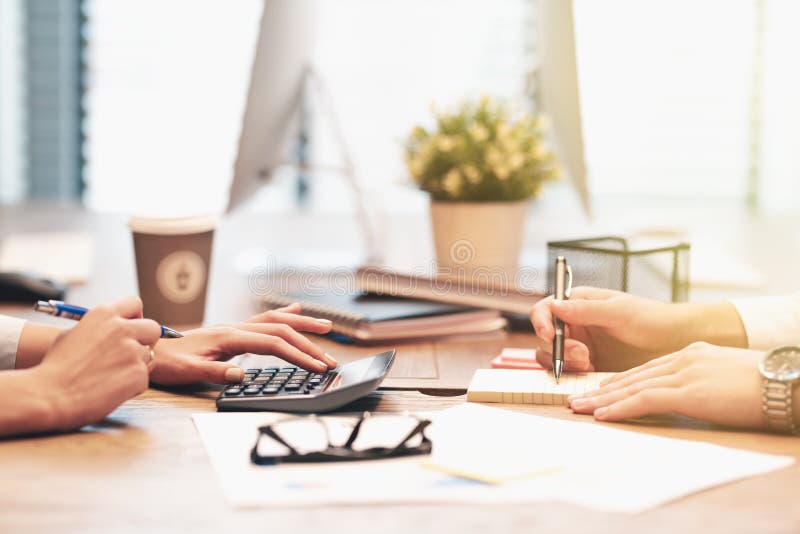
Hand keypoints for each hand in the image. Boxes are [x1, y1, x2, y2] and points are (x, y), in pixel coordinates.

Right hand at [32, 296, 160, 430]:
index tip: (131, 328)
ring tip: (109, 376)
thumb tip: (116, 327)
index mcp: (104, 314)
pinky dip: (132, 385)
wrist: (50, 395)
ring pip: (148, 356)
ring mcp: (133, 351)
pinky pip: (144, 377)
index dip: (135, 317)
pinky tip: (110, 389)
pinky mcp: (139, 374)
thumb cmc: (56, 367)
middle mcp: (122, 328)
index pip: (135, 304)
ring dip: (135, 365)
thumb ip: (99, 328)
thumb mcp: (73, 334)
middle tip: (130, 354)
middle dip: (145, 340)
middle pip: (153, 329)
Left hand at [149, 303, 336, 385]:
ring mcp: (234, 328)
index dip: (299, 355)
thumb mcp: (188, 373)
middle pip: (281, 331)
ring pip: (276, 321)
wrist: (147, 352)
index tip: (318, 367)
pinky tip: (295, 311)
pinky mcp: (231, 331)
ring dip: (302, 324)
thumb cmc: (165, 364)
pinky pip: (264, 319)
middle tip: (330, 359)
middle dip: (309, 344)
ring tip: (326, 326)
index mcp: (229, 337)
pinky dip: (284, 315)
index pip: (274, 344)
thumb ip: (215, 373)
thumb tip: (241, 374)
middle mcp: (234, 328)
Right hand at [530, 287, 688, 371]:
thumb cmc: (652, 318)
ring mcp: (578, 344)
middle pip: (544, 336)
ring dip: (563, 361)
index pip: (545, 310)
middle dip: (558, 346)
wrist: (674, 342)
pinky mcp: (586, 363)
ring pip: (551, 355)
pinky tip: (591, 369)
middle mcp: (574, 322)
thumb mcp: (618, 311)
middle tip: (583, 354)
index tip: (549, 335)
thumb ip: (585, 310)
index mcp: (577, 302)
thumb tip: (555, 306)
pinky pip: (567, 370)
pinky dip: (572, 372)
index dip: (541, 322)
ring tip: (588, 363)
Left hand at [567, 342, 764, 428]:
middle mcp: (682, 359)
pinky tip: (602, 416)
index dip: (620, 381)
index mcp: (691, 354)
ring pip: (631, 387)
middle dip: (602, 389)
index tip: (600, 390)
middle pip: (632, 376)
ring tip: (579, 409)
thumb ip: (703, 379)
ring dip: (602, 400)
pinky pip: (644, 400)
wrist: (784, 382)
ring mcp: (684, 374)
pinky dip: (620, 408)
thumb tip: (696, 394)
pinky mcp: (688, 391)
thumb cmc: (763, 384)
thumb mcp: (725, 375)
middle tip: (578, 399)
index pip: (646, 369)